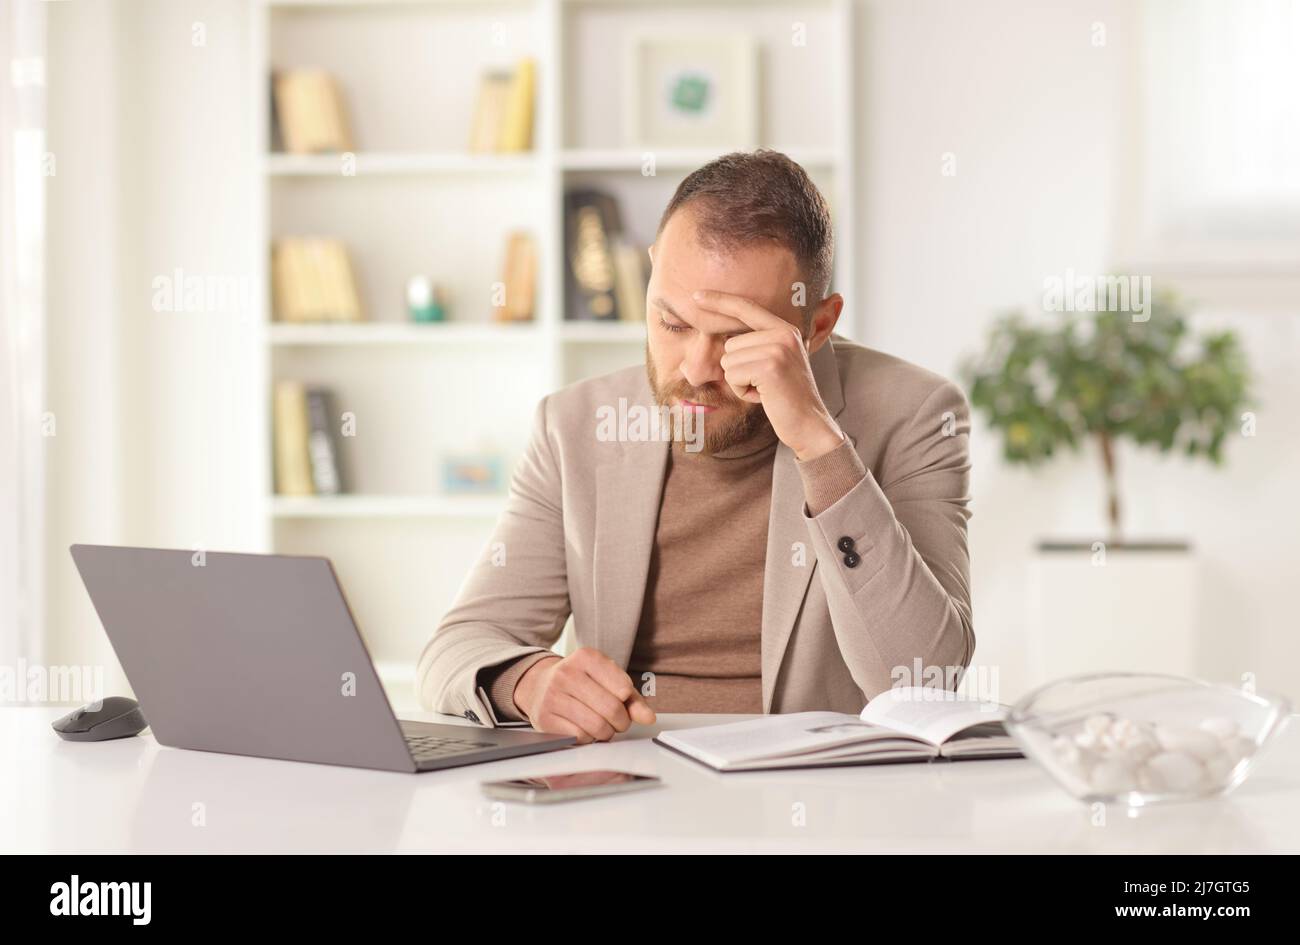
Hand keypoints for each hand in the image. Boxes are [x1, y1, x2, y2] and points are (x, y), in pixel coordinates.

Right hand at [513, 648, 655, 742]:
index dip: (628, 701)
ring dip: (606, 732)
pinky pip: (580, 738)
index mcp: (586, 657)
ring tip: (600, 724)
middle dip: (620, 721)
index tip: (621, 701)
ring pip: (597, 727)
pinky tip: (583, 728)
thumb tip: (648, 717)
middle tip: (616, 720)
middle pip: (612, 709)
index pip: (623, 688)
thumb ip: (631, 698)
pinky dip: (588, 738)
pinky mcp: (545, 718)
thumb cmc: (580, 683)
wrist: (539, 686)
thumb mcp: (606, 680)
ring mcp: (553, 696)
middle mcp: (567, 673)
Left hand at [693, 289, 844, 461]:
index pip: (746, 308)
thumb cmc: (786, 398)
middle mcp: (784, 333)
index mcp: (785, 329)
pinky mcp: (770, 366)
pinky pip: (732, 376)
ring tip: (765, 390)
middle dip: (739, 369)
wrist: (809, 424)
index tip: (696, 295)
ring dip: (740, 382)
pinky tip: (763, 396)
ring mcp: (778, 348)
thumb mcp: (774, 363)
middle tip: (764, 383)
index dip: (719, 301)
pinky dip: (742, 391)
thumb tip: (723, 337)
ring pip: (729, 361)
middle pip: (730, 344)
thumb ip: (756, 345)